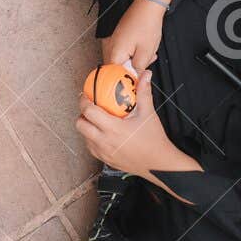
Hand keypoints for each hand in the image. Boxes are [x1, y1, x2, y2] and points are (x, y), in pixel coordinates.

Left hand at [75, 71, 189, 180]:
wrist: (159, 165)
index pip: (88, 112)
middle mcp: (104, 142)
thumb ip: (144, 92)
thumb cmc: (154, 140)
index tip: (86, 94)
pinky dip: (92, 138)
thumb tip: (145, 75)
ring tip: (97, 119)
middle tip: (90, 107)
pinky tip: (102, 133)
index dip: (84, 101)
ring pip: (83, 137)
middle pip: (80, 125)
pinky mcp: (105, 160)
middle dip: (82, 114)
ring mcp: (103, 153)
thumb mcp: (148, 114)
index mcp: (113, 129)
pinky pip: (91, 147)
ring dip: (87, 126)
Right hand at [102, 0, 163, 73]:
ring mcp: (112, 43)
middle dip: (134, 69)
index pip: (116, 76)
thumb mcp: (146, 52)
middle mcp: (109, 48)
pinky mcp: (117, 39)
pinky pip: (124, 52)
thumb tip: (136, 79)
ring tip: (148, 54)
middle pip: (119, 69)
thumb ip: (138, 69)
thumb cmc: (146, 25)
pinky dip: (134, 53)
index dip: (128, 80)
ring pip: (123, 60)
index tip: (138, 80)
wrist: (147, 7)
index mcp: (114, 53)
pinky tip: (144, 49)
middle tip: (146, 64)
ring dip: (135, 61)